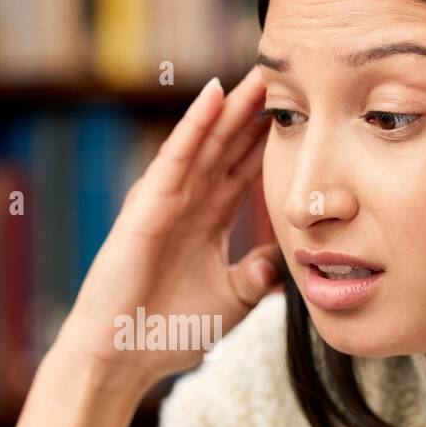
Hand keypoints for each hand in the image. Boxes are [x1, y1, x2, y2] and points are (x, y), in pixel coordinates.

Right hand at [53, 66, 281, 392]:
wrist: (123, 355)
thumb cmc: (168, 331)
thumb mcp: (233, 300)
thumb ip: (258, 274)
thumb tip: (285, 260)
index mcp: (207, 221)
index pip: (244, 169)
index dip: (269, 140)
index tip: (301, 111)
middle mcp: (187, 203)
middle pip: (228, 146)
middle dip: (255, 112)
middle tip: (286, 74)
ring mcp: (166, 200)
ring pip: (206, 142)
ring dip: (231, 106)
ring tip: (260, 72)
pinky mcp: (147, 204)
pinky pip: (177, 157)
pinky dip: (195, 125)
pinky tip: (215, 94)